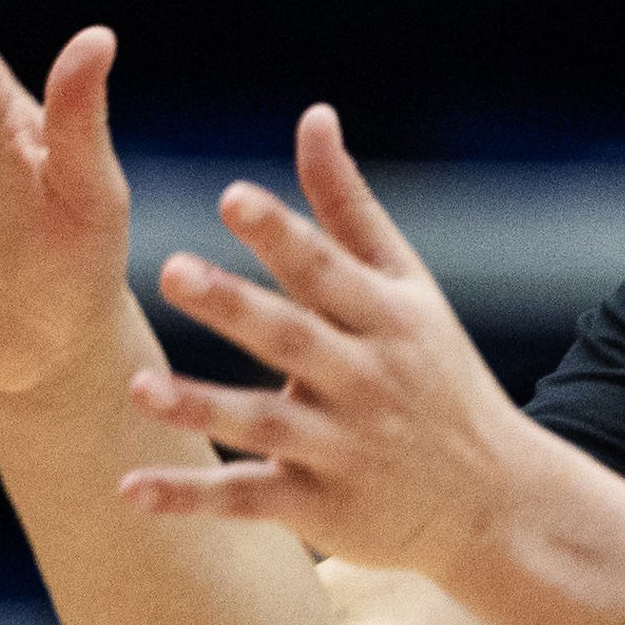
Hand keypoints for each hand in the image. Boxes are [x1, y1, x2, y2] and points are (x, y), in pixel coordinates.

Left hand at [118, 106, 544, 582]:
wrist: (496, 500)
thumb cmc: (436, 375)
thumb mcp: (407, 289)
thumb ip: (350, 208)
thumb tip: (313, 116)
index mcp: (387, 319)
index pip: (327, 271)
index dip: (281, 233)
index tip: (231, 198)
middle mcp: (365, 381)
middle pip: (294, 340)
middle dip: (235, 307)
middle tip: (172, 271)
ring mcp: (342, 448)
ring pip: (265, 424)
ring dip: (201, 406)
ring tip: (137, 386)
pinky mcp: (319, 508)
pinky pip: (247, 498)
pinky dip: (190, 497)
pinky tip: (128, 488)